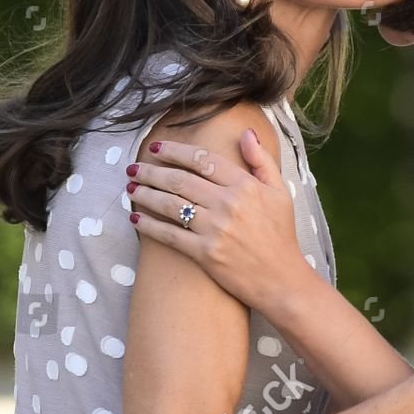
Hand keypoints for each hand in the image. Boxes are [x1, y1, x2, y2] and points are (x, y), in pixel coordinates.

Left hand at [128, 128, 312, 312]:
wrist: (282, 279)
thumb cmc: (281, 235)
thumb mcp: (280, 192)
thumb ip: (262, 161)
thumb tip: (246, 133)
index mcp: (245, 185)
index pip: (203, 160)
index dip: (176, 151)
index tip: (157, 148)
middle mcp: (228, 204)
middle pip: (180, 180)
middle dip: (152, 171)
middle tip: (134, 168)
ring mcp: (215, 229)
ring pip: (170, 205)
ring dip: (145, 194)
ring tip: (131, 188)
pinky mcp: (204, 253)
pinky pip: (169, 235)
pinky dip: (148, 225)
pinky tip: (135, 217)